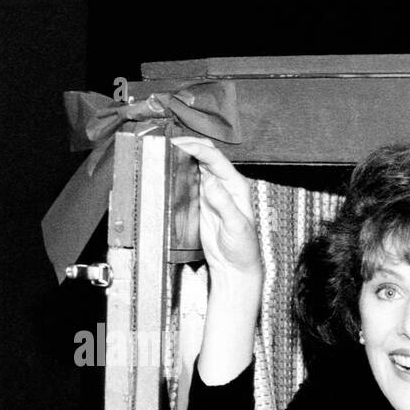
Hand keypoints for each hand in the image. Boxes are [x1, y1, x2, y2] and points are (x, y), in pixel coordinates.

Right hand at [169, 135, 262, 285]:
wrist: (234, 266)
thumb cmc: (243, 249)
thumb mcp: (236, 226)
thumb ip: (224, 203)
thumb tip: (210, 181)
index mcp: (237, 186)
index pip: (216, 158)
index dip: (197, 148)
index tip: (180, 144)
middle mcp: (225, 185)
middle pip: (206, 155)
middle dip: (189, 145)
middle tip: (169, 143)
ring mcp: (212, 191)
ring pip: (197, 164)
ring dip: (183, 155)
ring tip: (166, 149)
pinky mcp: (202, 200)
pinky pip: (190, 179)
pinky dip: (180, 169)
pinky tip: (169, 166)